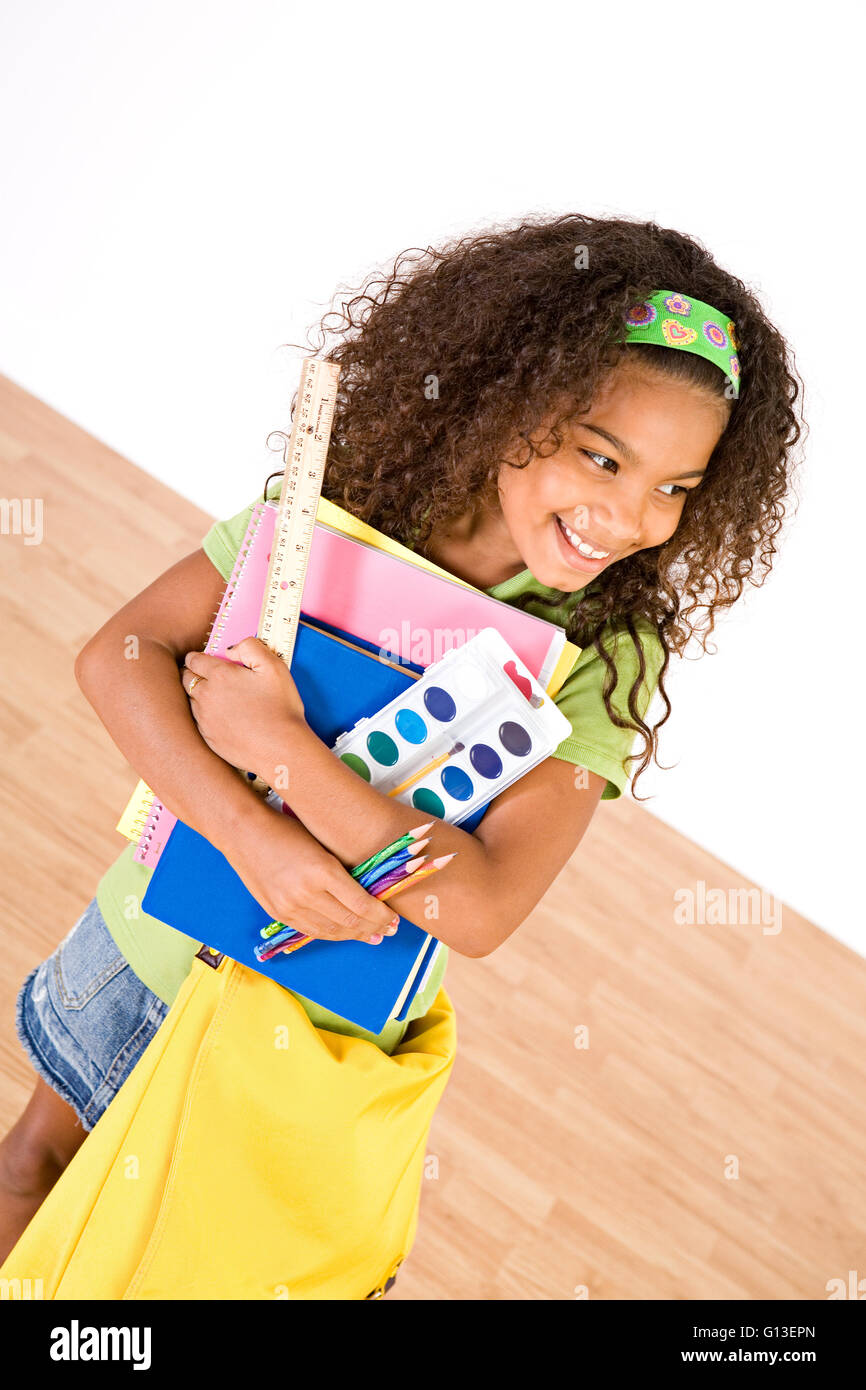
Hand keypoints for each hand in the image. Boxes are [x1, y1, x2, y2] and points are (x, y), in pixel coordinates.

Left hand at [182, 636, 303, 772]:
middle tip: (204, 674)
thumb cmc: (280, 708)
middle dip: (191, 673)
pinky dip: (205, 716)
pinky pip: (198, 721)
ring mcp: (204, 719)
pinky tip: (221, 718)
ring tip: (215, 697)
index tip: (201, 658)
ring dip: (198, 695)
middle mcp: (205, 696)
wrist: (280, 749)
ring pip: (190, 700)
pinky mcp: (208, 738)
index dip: (196, 657)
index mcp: (219, 676)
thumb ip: (250, 647)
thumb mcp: (274, 667)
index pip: (194, 660)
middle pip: (185, 678)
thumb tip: (229, 649)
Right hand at [224, 803, 400, 945]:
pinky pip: (311, 931)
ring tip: (371, 935)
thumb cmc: (287, 829)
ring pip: (331, 932)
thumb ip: (343, 870)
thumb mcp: (323, 845)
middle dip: (374, 929)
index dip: (382, 916)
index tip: (394, 918)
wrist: (244, 833)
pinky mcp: (278, 913)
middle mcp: (306, 893)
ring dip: (354, 936)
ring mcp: (290, 906)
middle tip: (389, 930)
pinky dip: (331, 934)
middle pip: (349, 922)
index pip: (361, 905)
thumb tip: (370, 892)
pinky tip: (344, 932)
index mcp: (322, 870)